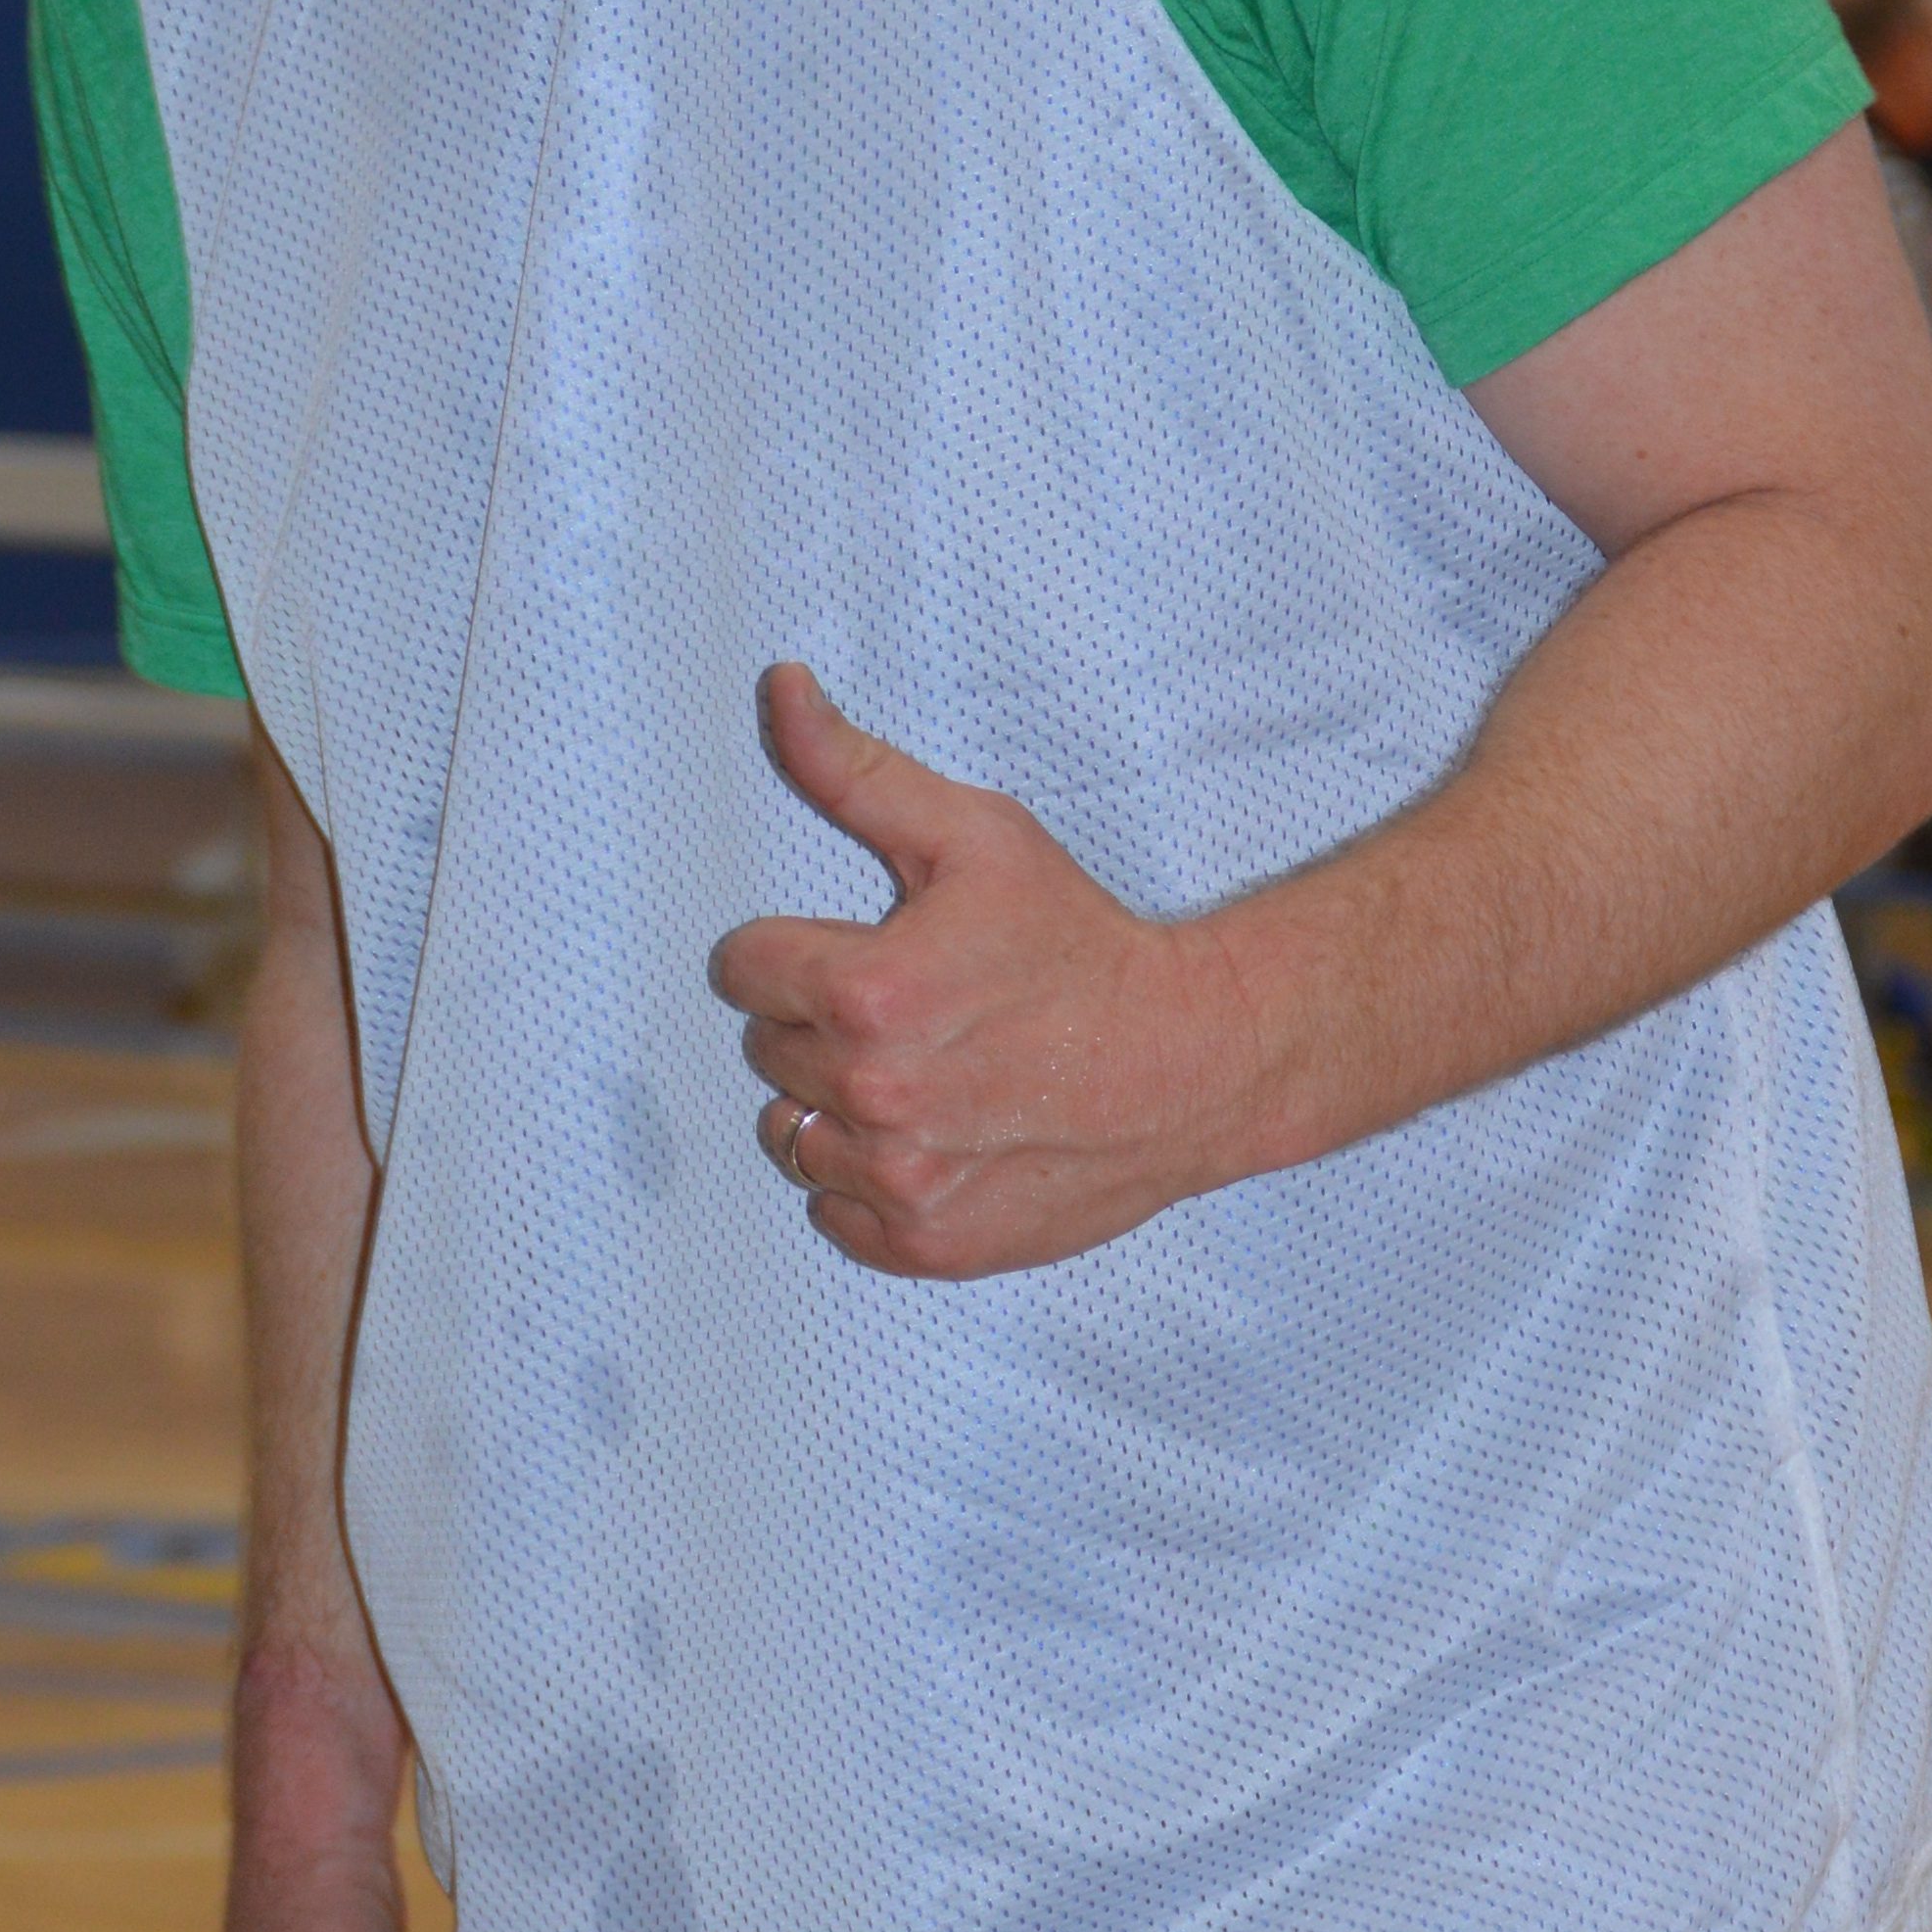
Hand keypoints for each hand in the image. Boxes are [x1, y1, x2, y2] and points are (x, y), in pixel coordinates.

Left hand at [708, 663, 1272, 1279]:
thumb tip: (778, 690)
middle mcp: (872, 1093)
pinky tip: (930, 1137)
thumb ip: (853, 771)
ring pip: (791, 1134)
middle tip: (911, 1009)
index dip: (793, 951)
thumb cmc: (1085, 947)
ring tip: (921, 1075)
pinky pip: (832, 1213)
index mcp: (865, 991)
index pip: (741, 969)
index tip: (854, 951)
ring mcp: (897, 1178)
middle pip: (765, 1049)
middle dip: (819, 1023)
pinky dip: (865, 1183)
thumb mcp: (974, 834)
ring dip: (835, 1106)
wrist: (1190, 1060)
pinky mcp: (924, 1240)